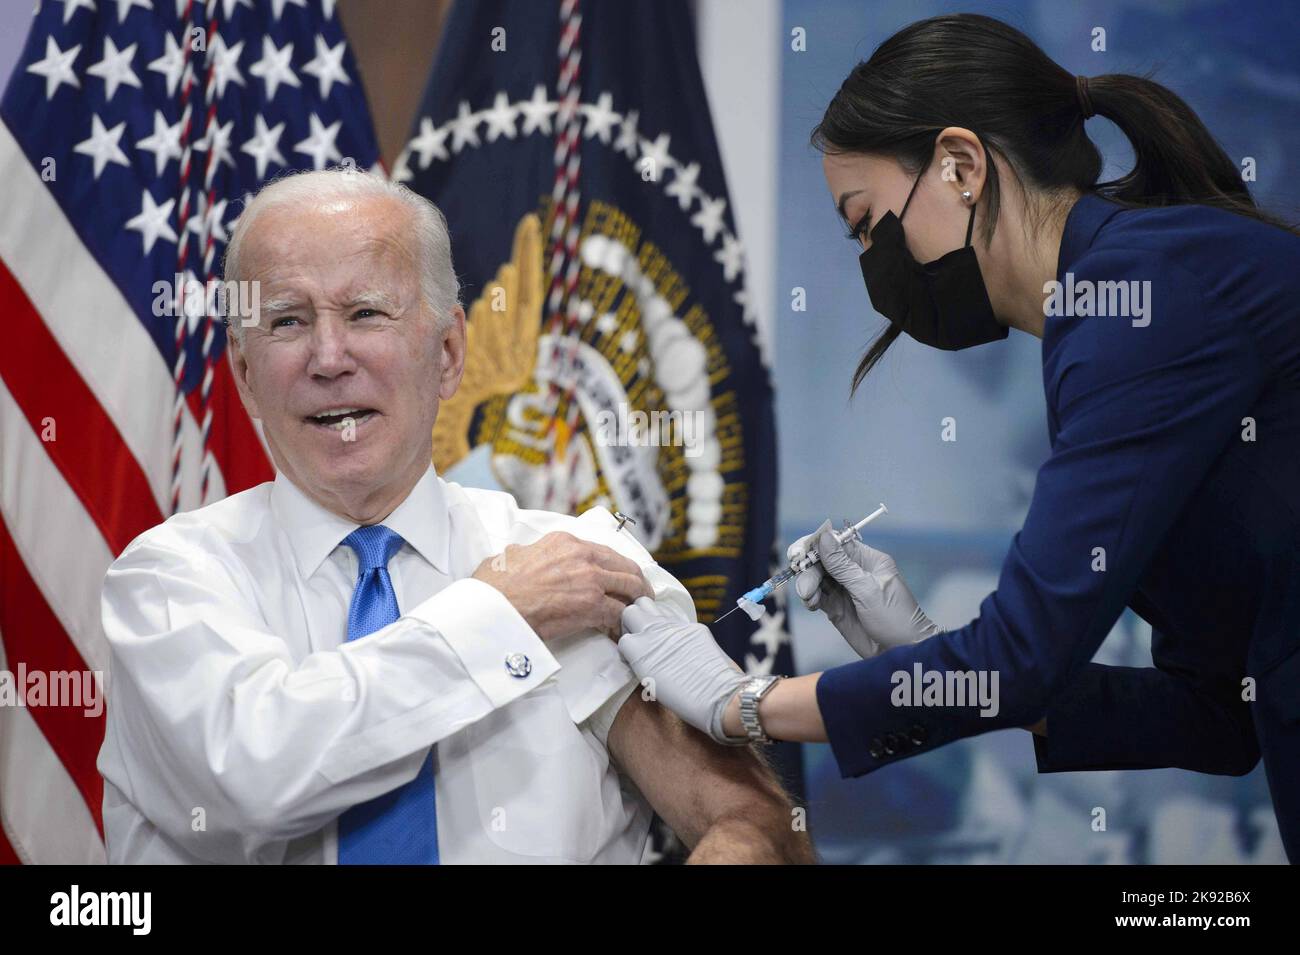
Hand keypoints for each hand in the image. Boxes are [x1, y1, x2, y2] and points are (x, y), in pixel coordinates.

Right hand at [473, 531, 652, 641]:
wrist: (493, 609)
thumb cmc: (495, 588)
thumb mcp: (509, 557)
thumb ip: (524, 553)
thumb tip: (520, 555)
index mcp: (564, 541)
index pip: (604, 552)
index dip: (616, 568)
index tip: (619, 580)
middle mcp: (582, 555)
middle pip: (625, 567)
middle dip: (637, 584)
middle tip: (641, 598)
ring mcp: (590, 579)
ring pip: (631, 587)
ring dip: (638, 603)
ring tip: (638, 616)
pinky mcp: (592, 605)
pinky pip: (621, 614)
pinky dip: (625, 625)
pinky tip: (622, 633)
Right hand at [618, 597, 748, 743]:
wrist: (717, 695)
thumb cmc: (680, 699)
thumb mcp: (649, 681)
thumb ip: (641, 660)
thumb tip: (640, 654)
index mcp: (637, 647)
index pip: (622, 637)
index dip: (626, 647)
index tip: (633, 656)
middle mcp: (653, 630)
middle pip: (632, 609)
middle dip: (633, 620)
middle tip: (640, 635)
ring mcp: (674, 625)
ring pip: (654, 607)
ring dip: (651, 617)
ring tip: (658, 635)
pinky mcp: (693, 626)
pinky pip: (676, 620)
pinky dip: (673, 628)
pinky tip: (681, 643)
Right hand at [787, 520, 941, 657]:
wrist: (902, 653)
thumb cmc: (895, 618)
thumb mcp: (867, 589)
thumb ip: (842, 565)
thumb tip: (824, 536)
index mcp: (867, 560)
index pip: (836, 543)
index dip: (815, 545)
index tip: (798, 553)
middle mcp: (854, 571)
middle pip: (822, 561)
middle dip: (809, 570)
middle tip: (805, 587)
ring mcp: (845, 590)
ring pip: (816, 578)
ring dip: (808, 585)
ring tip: (810, 599)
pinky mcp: (837, 607)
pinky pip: (817, 596)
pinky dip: (810, 598)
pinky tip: (812, 604)